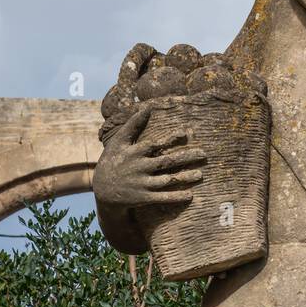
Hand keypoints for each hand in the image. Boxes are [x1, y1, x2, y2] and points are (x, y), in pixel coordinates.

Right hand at [92, 103, 207, 210]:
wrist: (102, 189)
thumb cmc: (113, 161)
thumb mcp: (118, 142)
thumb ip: (134, 125)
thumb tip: (148, 108)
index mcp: (134, 152)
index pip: (155, 144)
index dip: (170, 138)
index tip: (186, 134)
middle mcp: (139, 167)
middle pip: (166, 161)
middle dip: (185, 158)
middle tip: (203, 154)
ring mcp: (142, 183)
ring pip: (167, 180)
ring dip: (184, 177)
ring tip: (200, 174)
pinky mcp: (143, 198)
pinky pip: (162, 197)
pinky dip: (176, 197)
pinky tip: (190, 195)